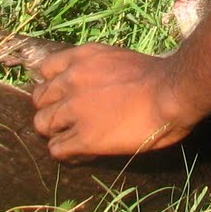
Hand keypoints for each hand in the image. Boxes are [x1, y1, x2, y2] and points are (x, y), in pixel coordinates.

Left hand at [29, 42, 192, 160]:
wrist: (171, 92)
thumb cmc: (158, 76)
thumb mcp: (119, 58)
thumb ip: (98, 69)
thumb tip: (93, 85)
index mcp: (81, 57)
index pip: (46, 70)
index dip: (54, 86)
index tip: (65, 95)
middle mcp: (71, 80)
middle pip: (39, 99)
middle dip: (51, 110)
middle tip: (68, 120)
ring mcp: (74, 110)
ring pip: (42, 125)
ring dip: (57, 133)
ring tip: (74, 139)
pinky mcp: (83, 137)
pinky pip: (57, 149)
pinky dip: (67, 154)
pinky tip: (83, 154)